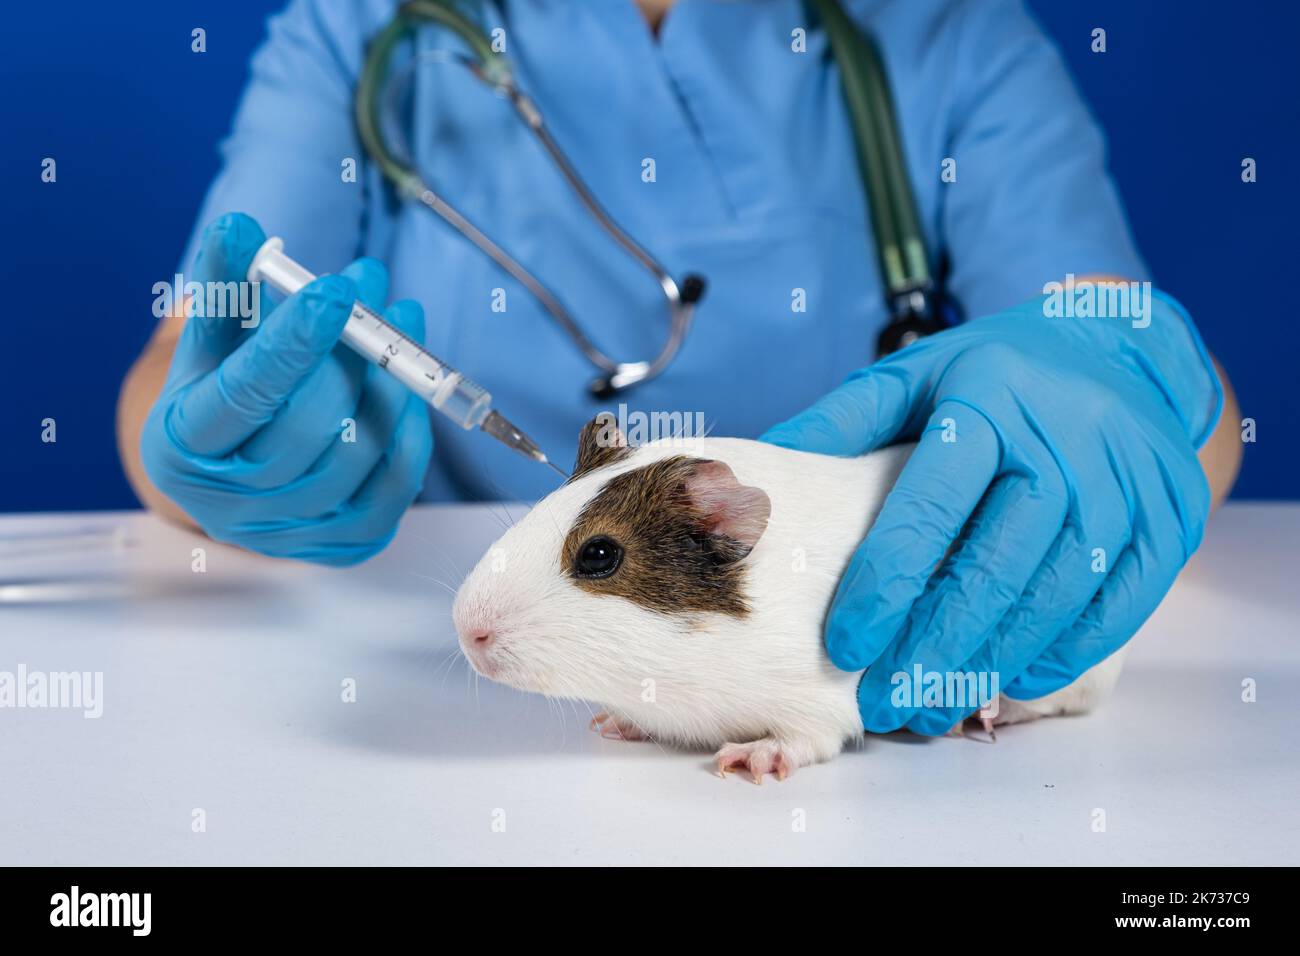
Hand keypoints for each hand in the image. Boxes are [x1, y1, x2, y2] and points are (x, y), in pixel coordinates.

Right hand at [141, 213, 431, 564]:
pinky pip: (394, 485)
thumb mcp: (211, 343)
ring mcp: (288, 530)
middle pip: (310, 423)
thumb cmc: (219, 395)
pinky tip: (406, 385)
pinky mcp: (341, 544)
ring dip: (391, 380)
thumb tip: (238, 227)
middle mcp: (230, 501)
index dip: (293, 342)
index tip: (335, 288)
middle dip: (353, 349)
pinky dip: (409, 429)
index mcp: (182, 445)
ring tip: (401, 322)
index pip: (244, 394)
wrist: (232, 474)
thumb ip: (225, 289)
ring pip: (359, 451)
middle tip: (373, 283)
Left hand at [763, 289, 1220, 733]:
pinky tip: (1007, 680)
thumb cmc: (993, 374)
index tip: (846, 643)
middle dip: (933, 647)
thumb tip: (751, 485)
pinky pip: (1115, 609)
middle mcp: (1065, 441)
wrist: (1118, 352)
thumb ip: (841, 425)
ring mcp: (1127, 483)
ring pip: (1054, 598)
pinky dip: (1058, 654)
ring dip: (990, 664)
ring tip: (934, 706)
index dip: (886, 583)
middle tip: (884, 704)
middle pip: (995, 568)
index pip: (929, 508)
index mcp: (988, 401)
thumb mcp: (914, 375)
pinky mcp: (1170, 521)